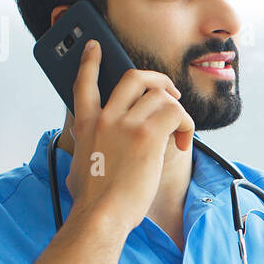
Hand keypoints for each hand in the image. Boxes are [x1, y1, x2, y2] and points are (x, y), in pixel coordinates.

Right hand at [65, 39, 195, 232]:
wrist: (100, 216)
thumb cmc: (92, 201)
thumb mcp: (77, 166)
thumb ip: (85, 150)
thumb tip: (90, 154)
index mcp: (85, 125)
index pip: (84, 83)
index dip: (90, 62)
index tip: (95, 47)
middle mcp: (104, 118)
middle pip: (134, 78)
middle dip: (157, 80)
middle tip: (170, 93)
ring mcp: (125, 124)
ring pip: (161, 95)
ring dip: (177, 110)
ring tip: (180, 130)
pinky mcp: (147, 136)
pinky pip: (176, 114)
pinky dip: (186, 125)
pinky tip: (183, 143)